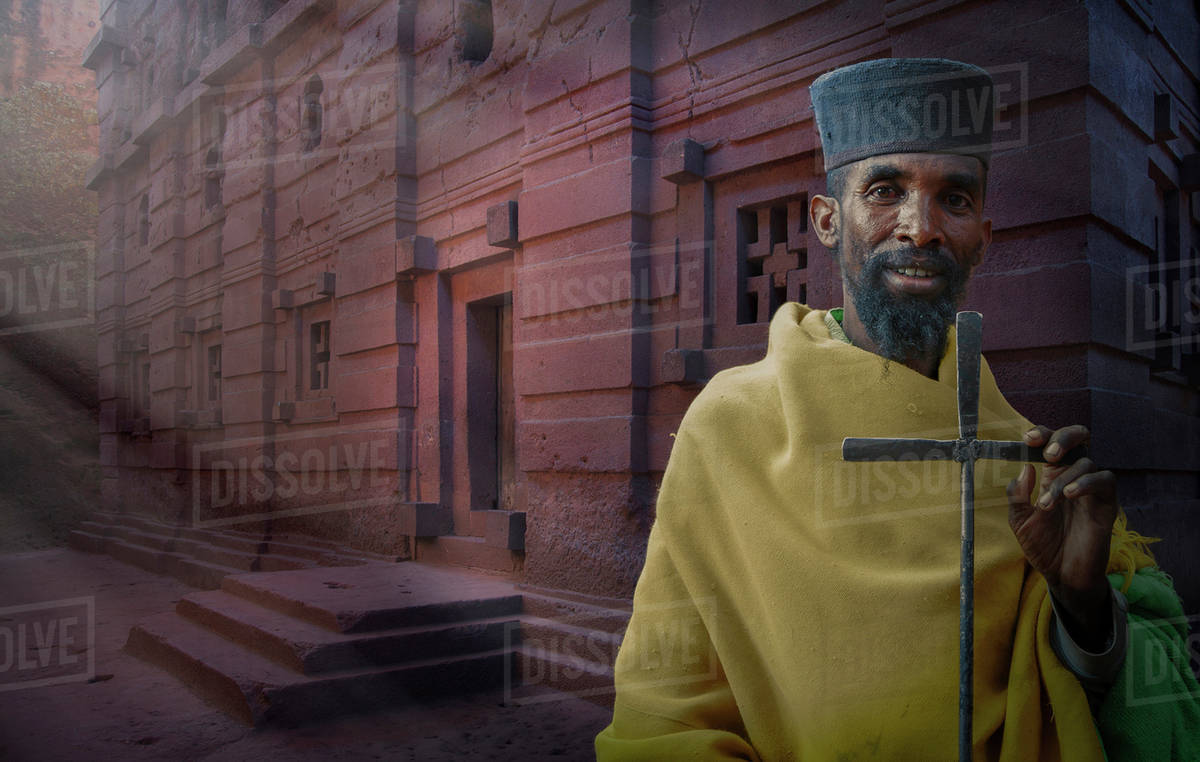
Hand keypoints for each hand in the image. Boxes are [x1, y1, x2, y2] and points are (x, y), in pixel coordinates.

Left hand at [1006, 425, 1117, 650]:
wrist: (1062, 575)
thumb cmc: (1042, 546)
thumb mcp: (1019, 521)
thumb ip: (1017, 496)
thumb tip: (1025, 468)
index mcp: (1051, 475)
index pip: (1051, 443)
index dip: (1043, 434)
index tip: (1028, 439)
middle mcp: (1073, 476)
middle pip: (1079, 438)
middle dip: (1064, 437)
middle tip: (1048, 454)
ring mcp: (1091, 489)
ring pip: (1086, 463)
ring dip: (1063, 479)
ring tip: (1047, 505)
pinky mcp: (1107, 503)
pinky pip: (1105, 480)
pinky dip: (1086, 483)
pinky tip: (1069, 495)